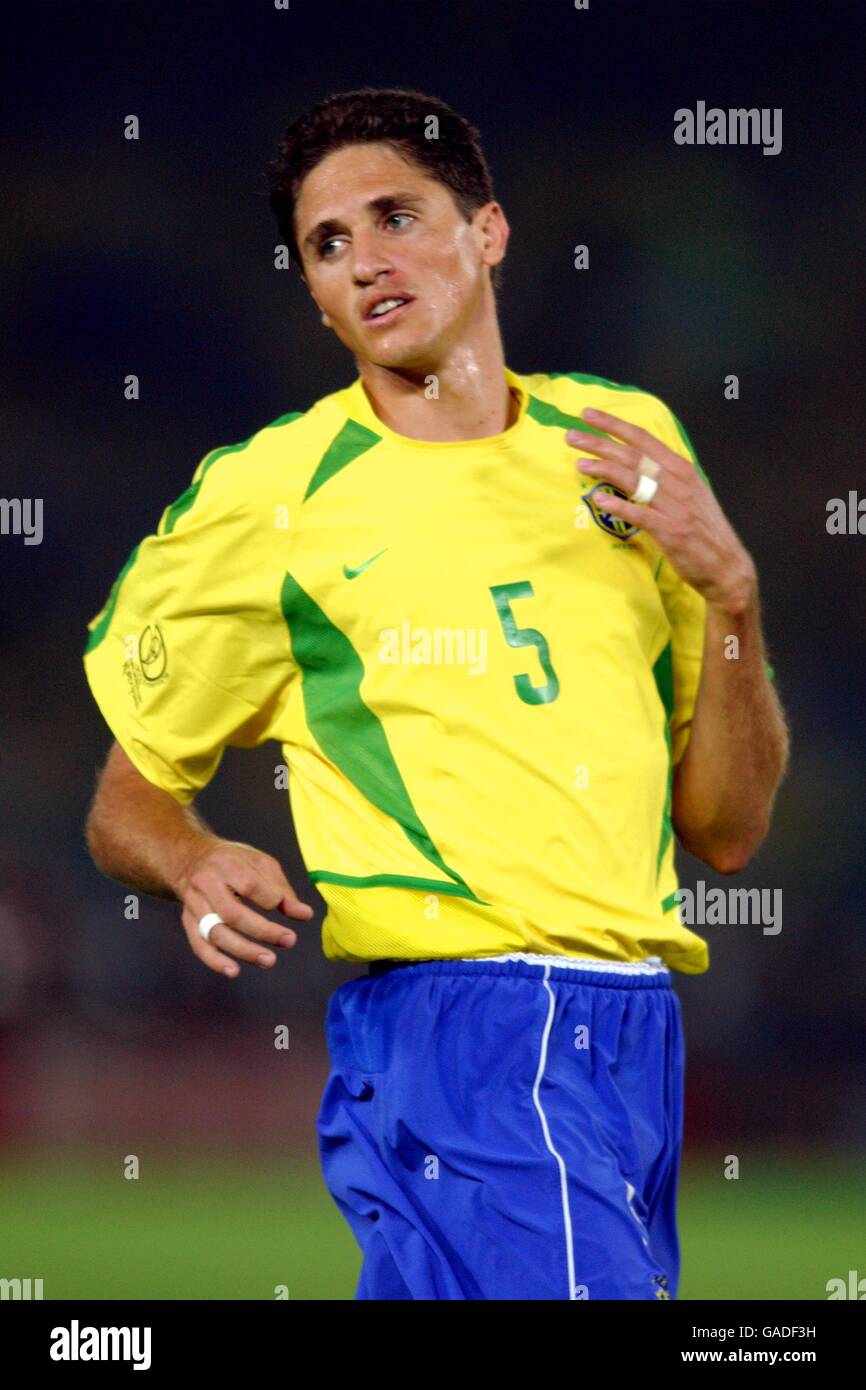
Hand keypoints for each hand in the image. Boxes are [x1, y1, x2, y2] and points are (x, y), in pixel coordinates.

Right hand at [174, 837, 313, 977]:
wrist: (189, 858)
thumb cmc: (231, 860)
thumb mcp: (259, 863)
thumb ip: (281, 889)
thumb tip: (304, 914)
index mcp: (226, 863)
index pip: (249, 885)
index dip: (270, 898)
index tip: (286, 906)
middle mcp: (206, 884)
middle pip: (232, 913)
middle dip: (262, 930)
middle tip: (289, 941)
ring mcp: (194, 904)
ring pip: (215, 932)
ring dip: (243, 950)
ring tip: (269, 961)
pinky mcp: (188, 921)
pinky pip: (199, 944)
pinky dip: (215, 961)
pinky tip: (233, 971)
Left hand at [565, 408, 756, 612]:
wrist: (726, 566)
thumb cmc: (703, 529)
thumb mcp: (689, 493)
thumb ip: (665, 477)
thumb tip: (636, 462)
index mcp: (681, 468)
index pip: (644, 438)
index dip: (615, 425)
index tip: (588, 414)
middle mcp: (678, 482)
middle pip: (633, 455)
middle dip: (600, 442)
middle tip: (571, 435)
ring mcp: (675, 506)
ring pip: (634, 480)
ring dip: (605, 468)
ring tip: (580, 463)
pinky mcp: (670, 531)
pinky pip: (640, 514)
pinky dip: (618, 505)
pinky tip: (598, 499)